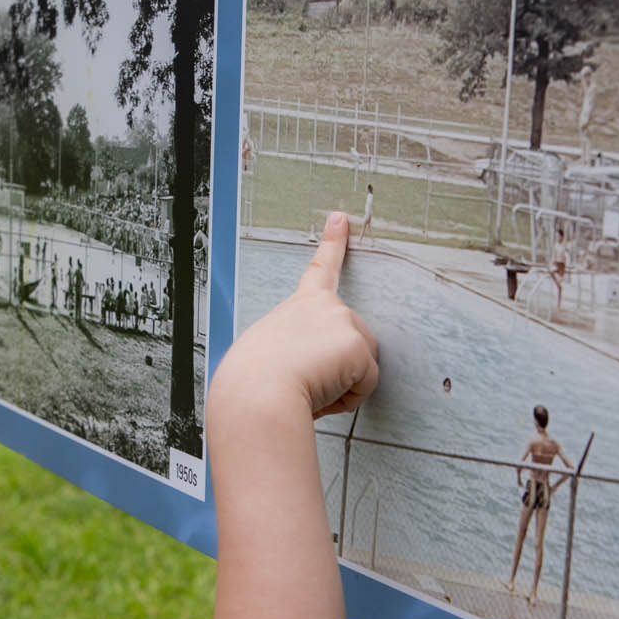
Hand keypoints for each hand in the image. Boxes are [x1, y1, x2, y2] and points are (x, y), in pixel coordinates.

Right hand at [214, 212, 378, 421]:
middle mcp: (326, 306)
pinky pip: (366, 383)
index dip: (332, 242)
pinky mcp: (357, 346)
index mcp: (300, 305)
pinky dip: (348, 398)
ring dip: (342, 384)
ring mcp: (344, 322)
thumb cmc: (252, 380)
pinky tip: (322, 393)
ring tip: (309, 386)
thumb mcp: (272, 347)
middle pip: (353, 340)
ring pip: (362, 364)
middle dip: (340, 368)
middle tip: (306, 380)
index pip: (320, 269)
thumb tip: (316, 364)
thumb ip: (300, 342)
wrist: (257, 394)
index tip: (340, 219)